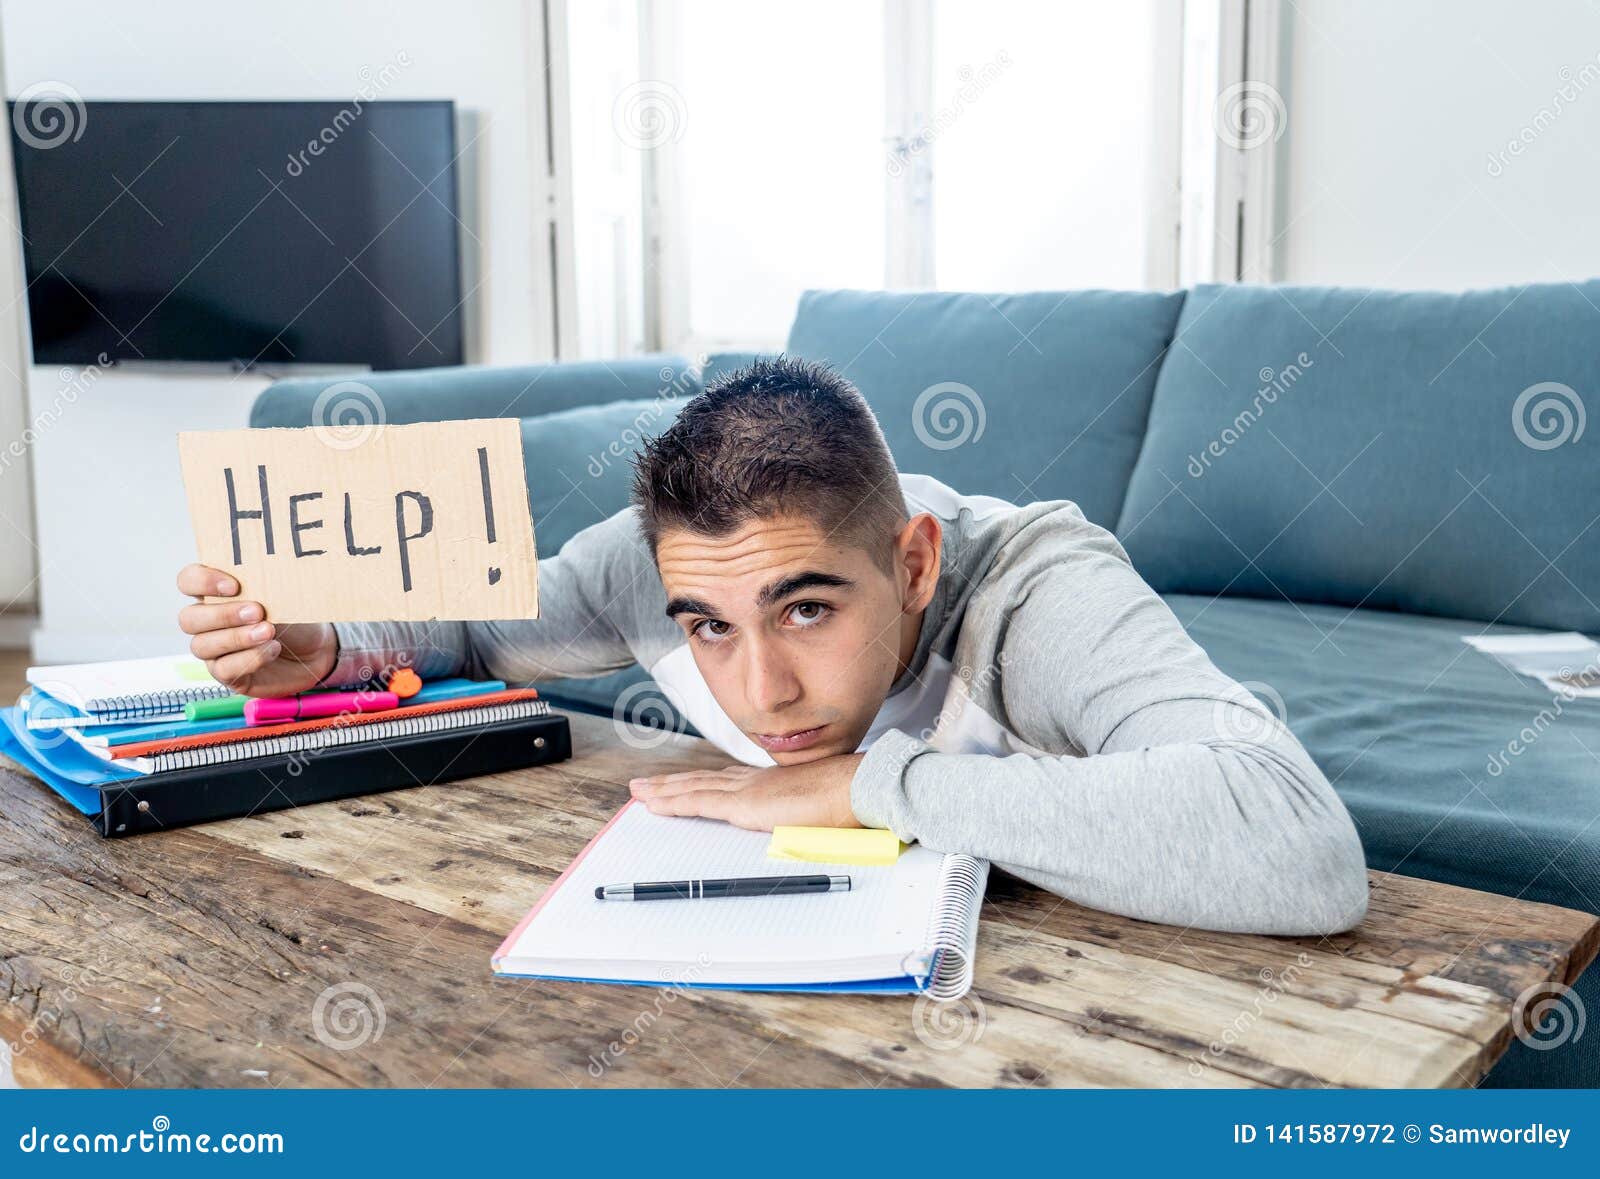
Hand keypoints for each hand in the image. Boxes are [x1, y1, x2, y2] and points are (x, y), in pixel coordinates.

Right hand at [176, 564, 337, 695]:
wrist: (316, 648)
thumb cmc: (294, 616)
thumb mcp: (282, 596)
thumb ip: (263, 587)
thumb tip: (257, 584)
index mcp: (215, 594)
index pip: (188, 581)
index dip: (202, 581)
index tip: (234, 586)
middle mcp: (207, 622)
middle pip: (188, 618)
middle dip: (222, 615)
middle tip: (257, 611)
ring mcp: (214, 651)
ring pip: (202, 645)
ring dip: (237, 638)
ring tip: (269, 632)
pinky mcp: (227, 675)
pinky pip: (223, 669)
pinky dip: (249, 658)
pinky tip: (272, 649)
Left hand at [628, 753, 865, 830]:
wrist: (857, 788)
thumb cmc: (849, 802)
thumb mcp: (820, 812)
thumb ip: (802, 821)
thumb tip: (801, 833)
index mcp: (771, 784)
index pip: (725, 782)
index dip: (700, 782)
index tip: (682, 783)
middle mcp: (754, 781)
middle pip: (702, 780)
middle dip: (671, 783)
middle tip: (644, 784)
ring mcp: (746, 790)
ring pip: (692, 788)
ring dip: (662, 791)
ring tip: (639, 791)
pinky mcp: (743, 803)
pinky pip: (697, 802)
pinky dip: (671, 802)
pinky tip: (652, 803)